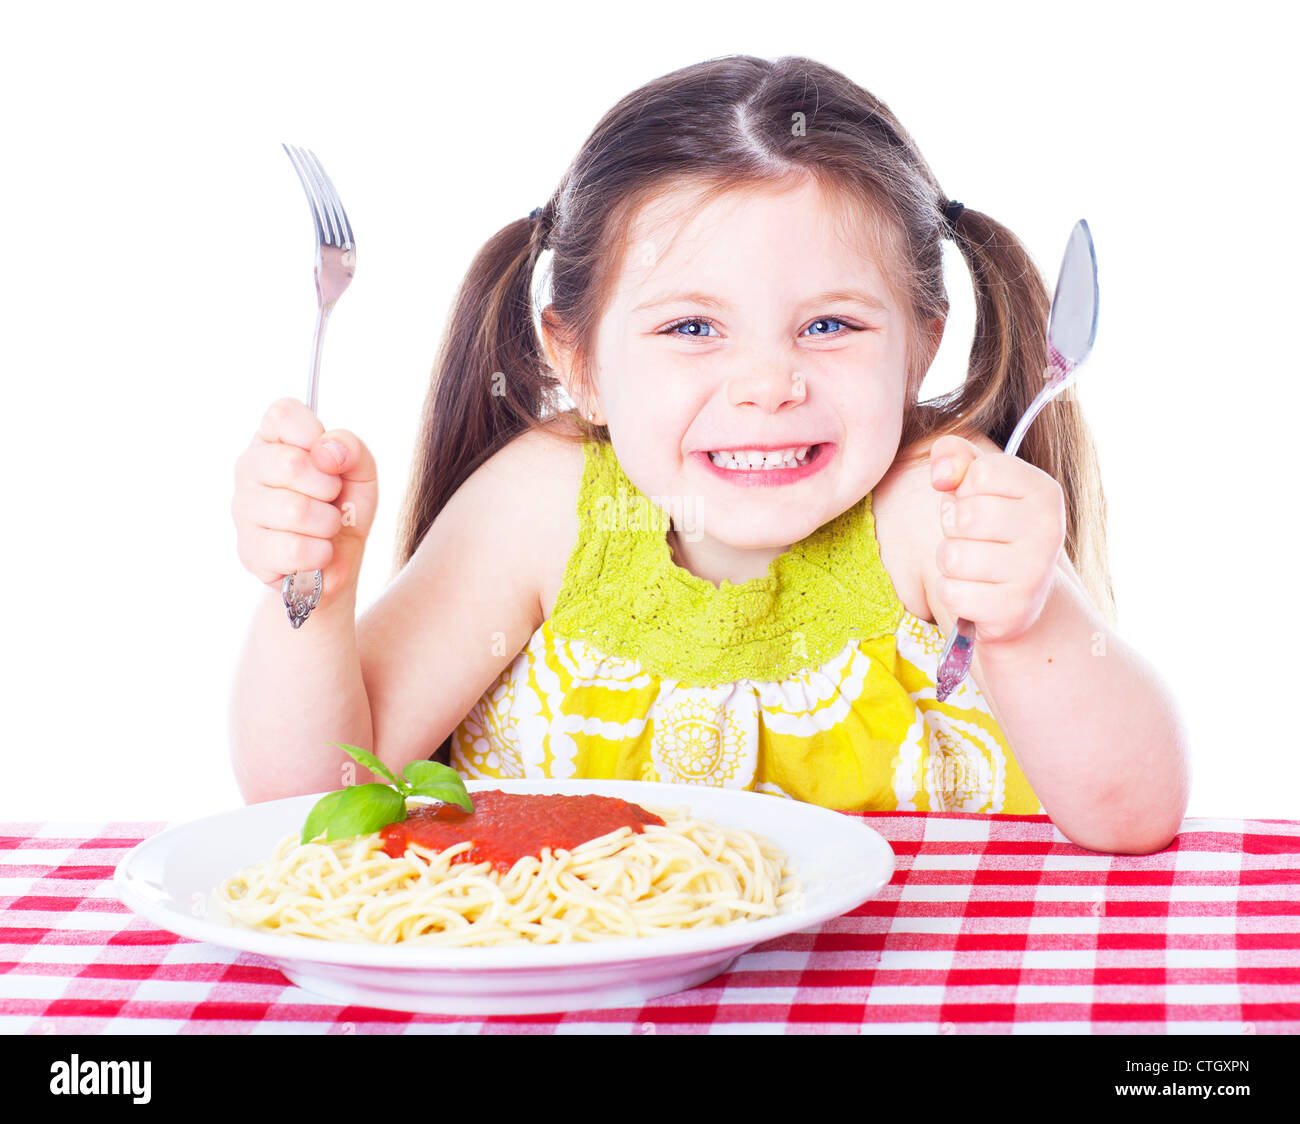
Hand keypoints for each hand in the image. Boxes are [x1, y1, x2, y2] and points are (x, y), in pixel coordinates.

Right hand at [232, 397, 379, 606]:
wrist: (337, 562)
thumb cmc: (343, 508)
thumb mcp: (360, 472)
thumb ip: (351, 448)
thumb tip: (325, 451)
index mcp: (273, 440)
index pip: (282, 414)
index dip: (313, 433)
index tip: (328, 458)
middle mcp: (249, 469)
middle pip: (291, 464)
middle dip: (329, 487)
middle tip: (330, 498)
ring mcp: (244, 510)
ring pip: (296, 510)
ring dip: (327, 524)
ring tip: (324, 527)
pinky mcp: (250, 551)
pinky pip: (295, 549)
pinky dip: (320, 553)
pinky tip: (315, 551)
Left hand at [928, 434, 1065, 644]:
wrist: (1019, 596)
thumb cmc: (992, 530)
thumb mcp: (979, 486)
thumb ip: (956, 458)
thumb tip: (940, 472)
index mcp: (1045, 492)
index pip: (980, 473)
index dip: (965, 489)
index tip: (981, 502)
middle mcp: (1048, 531)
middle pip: (963, 516)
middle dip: (952, 528)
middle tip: (973, 539)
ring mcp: (1033, 573)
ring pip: (953, 556)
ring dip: (949, 563)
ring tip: (973, 566)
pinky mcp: (1012, 610)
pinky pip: (951, 593)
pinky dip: (952, 593)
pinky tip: (975, 592)